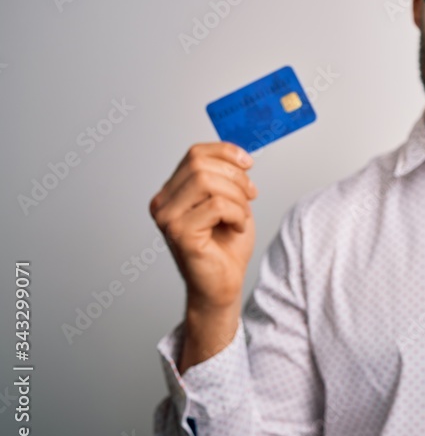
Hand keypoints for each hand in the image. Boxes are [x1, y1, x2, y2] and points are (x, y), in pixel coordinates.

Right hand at [149, 142, 257, 311]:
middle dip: (235, 177)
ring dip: (237, 197)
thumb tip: (237, 155)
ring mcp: (167, 219)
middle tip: (250, 196)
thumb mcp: (230, 201)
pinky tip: (237, 227)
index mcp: (171, 192)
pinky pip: (216, 205)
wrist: (224, 283)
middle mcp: (162, 203)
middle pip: (200, 165)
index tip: (248, 164)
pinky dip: (236, 213)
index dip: (225, 152)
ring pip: (207, 182)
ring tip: (241, 215)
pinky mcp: (180, 233)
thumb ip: (225, 177)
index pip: (195, 154)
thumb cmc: (226, 245)